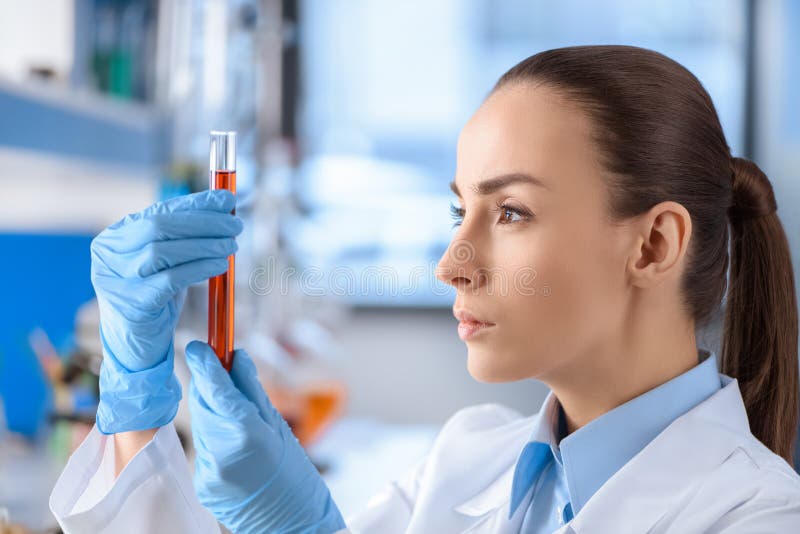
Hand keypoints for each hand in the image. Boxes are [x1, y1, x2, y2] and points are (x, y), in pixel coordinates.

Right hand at [91, 191, 241, 433]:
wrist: (136, 347)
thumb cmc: (155, 298)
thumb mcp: (167, 262)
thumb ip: (184, 236)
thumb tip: (225, 206)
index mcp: (115, 237)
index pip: (159, 211)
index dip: (196, 203)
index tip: (227, 199)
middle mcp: (108, 255)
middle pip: (159, 226)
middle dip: (203, 222)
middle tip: (236, 224)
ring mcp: (115, 279)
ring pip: (163, 250)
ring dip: (205, 244)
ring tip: (233, 244)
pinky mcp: (131, 304)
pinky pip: (170, 279)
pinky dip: (199, 268)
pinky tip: (221, 265)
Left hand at [185, 341, 346, 533]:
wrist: (291, 523)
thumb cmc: (296, 477)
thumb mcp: (279, 427)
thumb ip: (253, 392)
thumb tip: (238, 359)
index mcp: (245, 433)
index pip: (215, 388)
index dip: (205, 364)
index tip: (199, 346)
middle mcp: (220, 451)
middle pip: (203, 403)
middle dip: (209, 384)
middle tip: (219, 368)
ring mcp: (207, 469)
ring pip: (202, 424)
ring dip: (213, 411)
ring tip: (237, 414)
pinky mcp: (202, 482)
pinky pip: (203, 447)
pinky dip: (214, 436)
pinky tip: (233, 441)